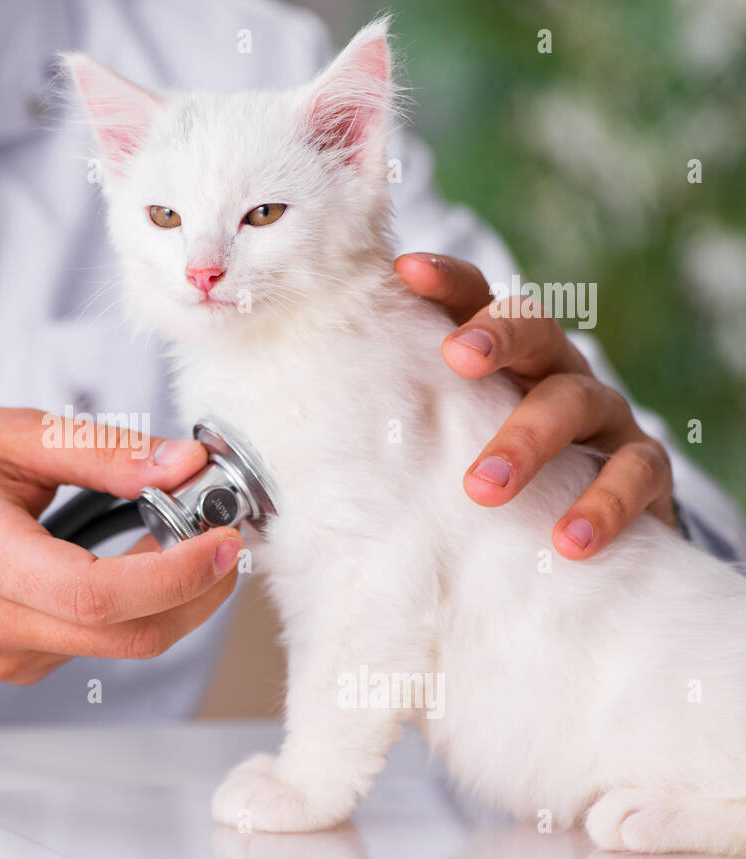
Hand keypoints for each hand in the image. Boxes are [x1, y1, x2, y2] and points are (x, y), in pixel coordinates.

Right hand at [0, 408, 242, 681]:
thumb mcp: (6, 436)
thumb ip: (103, 453)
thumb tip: (182, 463)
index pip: (100, 596)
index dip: (177, 575)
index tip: (223, 539)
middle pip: (126, 637)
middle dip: (197, 595)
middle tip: (225, 542)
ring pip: (115, 648)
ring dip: (167, 602)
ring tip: (179, 540)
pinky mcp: (4, 665)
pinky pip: (87, 648)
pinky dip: (126, 612)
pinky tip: (127, 566)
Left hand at [395, 253, 675, 558]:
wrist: (587, 524)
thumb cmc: (488, 469)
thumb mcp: (444, 440)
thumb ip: (394, 430)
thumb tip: (264, 458)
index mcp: (502, 356)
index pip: (476, 299)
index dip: (446, 281)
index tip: (406, 270)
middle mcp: (554, 370)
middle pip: (534, 331)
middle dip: (496, 336)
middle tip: (457, 357)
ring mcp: (604, 415)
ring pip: (574, 402)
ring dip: (528, 440)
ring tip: (484, 487)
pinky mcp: (644, 466)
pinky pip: (634, 474)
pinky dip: (604, 504)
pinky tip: (570, 538)